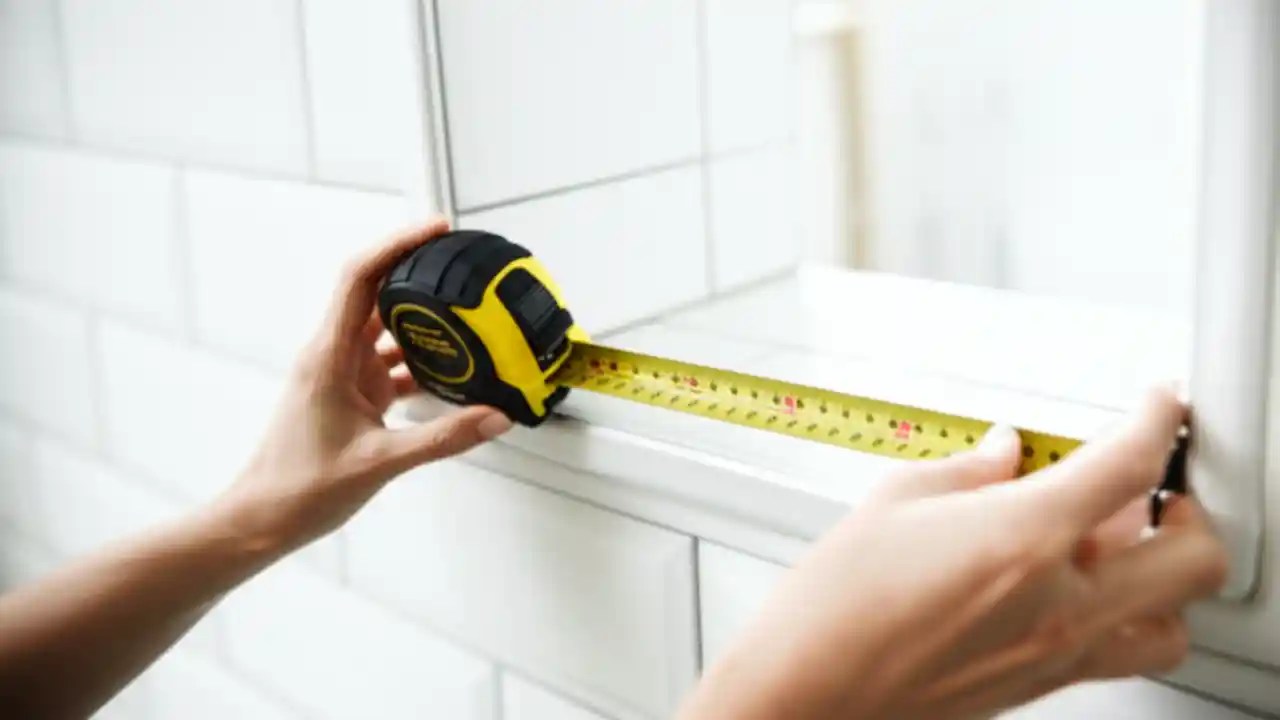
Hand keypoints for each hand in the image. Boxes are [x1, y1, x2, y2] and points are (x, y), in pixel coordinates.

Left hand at [207, 218, 512, 555]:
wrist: (263, 518)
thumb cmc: (299, 488)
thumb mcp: (380, 462)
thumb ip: (443, 438)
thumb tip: (493, 418)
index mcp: (329, 356)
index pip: (361, 277)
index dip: (398, 245)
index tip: (436, 230)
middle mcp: (334, 355)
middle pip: (379, 293)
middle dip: (420, 273)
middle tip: (462, 263)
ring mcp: (344, 374)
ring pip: (389, 329)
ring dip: (425, 320)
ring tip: (468, 313)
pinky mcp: (353, 394)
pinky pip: (393, 362)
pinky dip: (423, 361)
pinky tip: (453, 369)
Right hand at [680, 388, 1226, 719]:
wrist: (808, 687)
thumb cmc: (836, 605)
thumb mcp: (895, 501)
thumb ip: (967, 470)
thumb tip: (1002, 454)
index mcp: (1024, 537)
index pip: (1132, 464)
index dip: (1159, 419)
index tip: (1159, 406)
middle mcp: (1060, 602)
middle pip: (1194, 555)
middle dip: (1190, 507)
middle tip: (1153, 481)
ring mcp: (1057, 653)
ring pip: (1173, 620)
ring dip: (1166, 574)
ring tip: (1122, 541)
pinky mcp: (1041, 686)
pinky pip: (1122, 651)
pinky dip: (1124, 614)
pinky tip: (1074, 586)